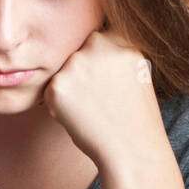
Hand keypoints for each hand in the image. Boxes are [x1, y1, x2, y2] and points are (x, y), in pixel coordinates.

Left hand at [40, 28, 168, 172]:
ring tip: (93, 110)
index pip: (99, 39)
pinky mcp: (58, 85)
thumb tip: (90, 43)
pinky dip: (60, 106)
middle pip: (78, 53)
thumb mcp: (136, 72)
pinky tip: (82, 118)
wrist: (132, 150)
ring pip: (64, 72)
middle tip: (100, 99)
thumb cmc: (135, 117)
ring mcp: (76, 63)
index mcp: (122, 38)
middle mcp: (98, 44)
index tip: (106, 81)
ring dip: (71, 88)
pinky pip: (51, 91)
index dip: (100, 61)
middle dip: (83, 72)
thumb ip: (115, 53)